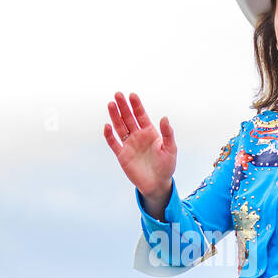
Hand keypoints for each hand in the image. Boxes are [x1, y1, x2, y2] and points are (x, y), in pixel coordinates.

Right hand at [103, 91, 175, 205]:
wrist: (157, 184)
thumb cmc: (166, 166)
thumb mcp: (171, 149)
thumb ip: (168, 133)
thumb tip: (164, 118)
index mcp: (149, 132)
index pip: (141, 115)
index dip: (136, 105)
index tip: (132, 95)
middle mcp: (137, 136)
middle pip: (128, 118)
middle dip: (123, 106)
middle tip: (118, 94)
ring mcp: (129, 144)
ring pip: (119, 127)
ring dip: (115, 116)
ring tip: (111, 104)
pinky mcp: (122, 155)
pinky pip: (114, 143)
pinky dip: (109, 135)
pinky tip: (107, 126)